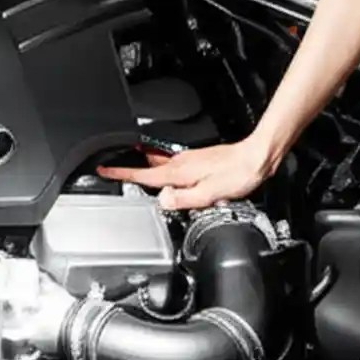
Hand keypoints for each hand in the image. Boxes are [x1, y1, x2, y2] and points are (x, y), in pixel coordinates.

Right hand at [97, 137, 279, 209]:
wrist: (256, 158)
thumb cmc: (239, 173)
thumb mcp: (210, 192)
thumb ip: (184, 198)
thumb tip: (162, 200)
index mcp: (180, 172)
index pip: (143, 174)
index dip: (121, 173)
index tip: (103, 170)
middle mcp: (181, 164)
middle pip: (147, 169)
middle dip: (129, 171)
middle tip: (112, 172)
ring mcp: (188, 161)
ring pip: (159, 168)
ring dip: (146, 171)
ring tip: (133, 175)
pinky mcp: (196, 162)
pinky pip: (172, 169)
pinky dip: (162, 173)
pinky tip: (168, 180)